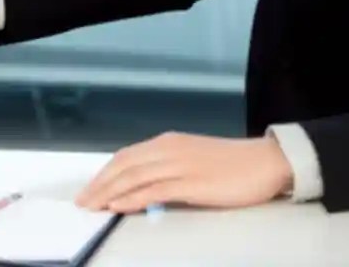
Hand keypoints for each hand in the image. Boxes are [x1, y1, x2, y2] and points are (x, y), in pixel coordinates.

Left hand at [75, 133, 292, 212]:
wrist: (267, 161)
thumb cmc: (233, 164)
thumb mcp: (193, 160)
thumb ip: (168, 169)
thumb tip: (142, 186)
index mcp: (167, 142)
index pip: (125, 156)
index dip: (104, 174)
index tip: (89, 189)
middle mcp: (168, 149)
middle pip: (123, 165)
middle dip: (99, 184)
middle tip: (81, 202)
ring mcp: (180, 165)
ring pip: (134, 177)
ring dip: (108, 192)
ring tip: (91, 207)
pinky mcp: (192, 182)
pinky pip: (155, 190)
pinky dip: (132, 198)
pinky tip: (118, 206)